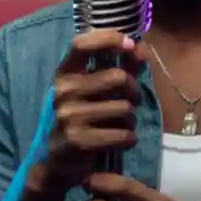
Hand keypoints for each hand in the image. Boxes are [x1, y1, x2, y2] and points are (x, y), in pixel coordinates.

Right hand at [41, 30, 147, 193]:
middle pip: (117, 77)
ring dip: (131, 119)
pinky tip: (121, 142)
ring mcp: (68, 115)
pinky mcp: (77, 140)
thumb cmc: (84, 119)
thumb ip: (121, 68)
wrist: (59, 161)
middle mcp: (62, 91)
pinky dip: (129, 139)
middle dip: (134, 91)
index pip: (81, 44)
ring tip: (122, 125)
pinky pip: (122, 134)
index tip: (130, 45)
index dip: (109, 39)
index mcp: (64, 74)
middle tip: (132, 101)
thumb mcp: (97, 91)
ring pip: (124, 108)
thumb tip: (141, 48)